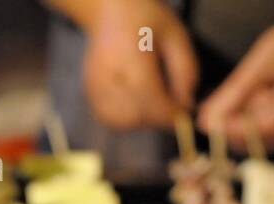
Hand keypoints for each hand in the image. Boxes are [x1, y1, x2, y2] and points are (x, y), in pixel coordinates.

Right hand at [81, 0, 197, 129]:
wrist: (110, 10)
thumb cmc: (146, 20)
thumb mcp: (175, 36)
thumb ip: (185, 70)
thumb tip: (185, 104)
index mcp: (132, 59)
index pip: (152, 102)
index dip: (171, 114)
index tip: (183, 113)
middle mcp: (109, 75)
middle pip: (136, 116)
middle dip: (157, 118)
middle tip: (168, 104)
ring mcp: (95, 85)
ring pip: (121, 122)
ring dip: (140, 120)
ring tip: (150, 101)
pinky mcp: (88, 90)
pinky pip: (108, 117)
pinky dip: (123, 117)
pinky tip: (133, 101)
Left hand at [197, 16, 273, 152]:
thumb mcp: (261, 63)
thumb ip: (235, 93)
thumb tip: (206, 122)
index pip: (263, 131)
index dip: (233, 131)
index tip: (209, 123)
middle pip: (259, 141)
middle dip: (235, 127)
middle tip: (216, 106)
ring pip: (258, 139)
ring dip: (242, 123)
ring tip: (246, 92)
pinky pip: (264, 132)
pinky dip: (249, 119)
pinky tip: (249, 97)